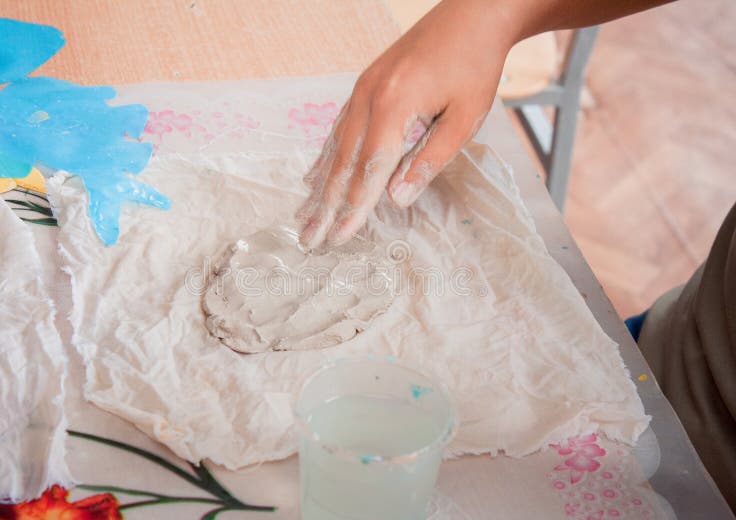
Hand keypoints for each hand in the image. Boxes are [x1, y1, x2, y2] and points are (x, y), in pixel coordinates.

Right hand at [297, 0, 515, 247]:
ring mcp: (362, 90)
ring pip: (335, 148)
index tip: (338, 239)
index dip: (353, 209)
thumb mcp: (465, 118)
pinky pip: (339, 129)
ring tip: (303, 217)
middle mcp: (369, 98)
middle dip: (325, 207)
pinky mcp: (364, 87)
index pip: (370, 171)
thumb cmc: (475, 66)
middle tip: (308, 239)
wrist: (471, 15)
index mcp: (395, 106)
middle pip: (342, 164)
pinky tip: (312, 177)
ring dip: (318, 187)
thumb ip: (430, 159)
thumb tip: (397, 199)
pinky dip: (325, 157)